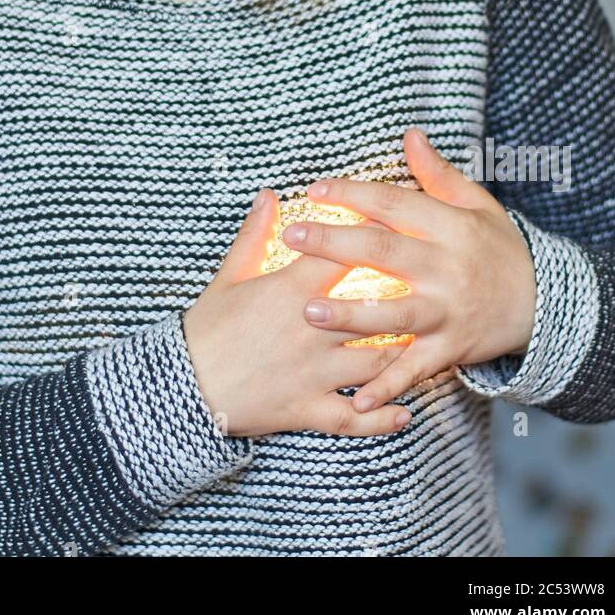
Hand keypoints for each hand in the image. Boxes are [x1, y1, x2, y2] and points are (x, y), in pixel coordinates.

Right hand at [183, 188, 415, 437]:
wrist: (184, 385)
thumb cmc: (207, 326)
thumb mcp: (230, 274)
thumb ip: (255, 234)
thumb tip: (269, 196)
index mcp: (293, 289)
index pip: (347, 254)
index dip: (376, 237)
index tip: (399, 228)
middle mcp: (313, 328)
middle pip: (375, 306)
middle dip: (405, 294)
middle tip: (430, 284)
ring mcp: (316, 372)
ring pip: (377, 361)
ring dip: (405, 352)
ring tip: (427, 342)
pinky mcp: (310, 408)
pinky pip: (355, 419)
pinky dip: (382, 417)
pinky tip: (405, 412)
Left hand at [280, 127, 536, 412]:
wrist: (543, 305)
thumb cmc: (499, 248)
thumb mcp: (476, 204)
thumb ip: (438, 174)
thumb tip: (409, 135)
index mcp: (450, 227)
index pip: (395, 205)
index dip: (355, 195)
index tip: (315, 190)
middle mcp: (447, 269)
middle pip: (386, 254)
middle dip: (336, 245)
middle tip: (293, 235)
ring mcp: (448, 312)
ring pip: (394, 314)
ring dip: (350, 315)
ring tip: (308, 310)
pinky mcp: (450, 350)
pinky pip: (414, 369)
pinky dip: (386, 385)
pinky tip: (355, 396)